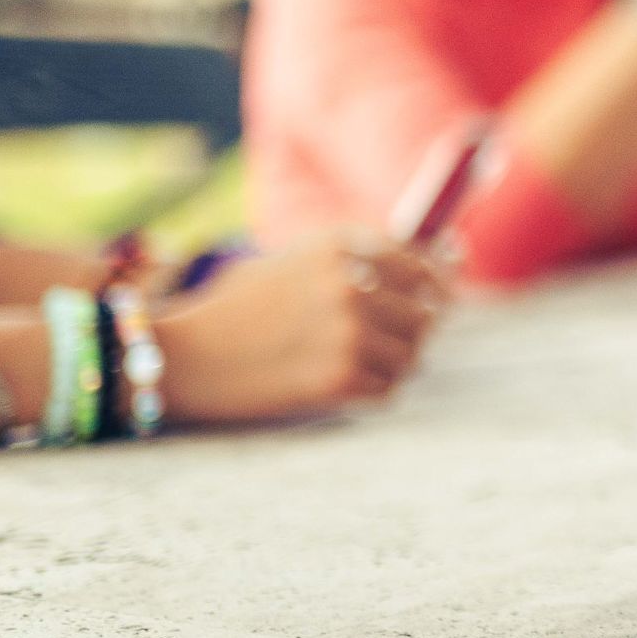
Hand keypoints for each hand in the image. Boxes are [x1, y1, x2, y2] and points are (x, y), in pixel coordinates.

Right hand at [154, 237, 446, 425]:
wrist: (185, 355)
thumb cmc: (240, 305)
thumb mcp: (299, 260)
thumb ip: (365, 257)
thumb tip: (451, 256)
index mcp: (340, 247)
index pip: (423, 263)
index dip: (434, 282)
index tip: (435, 295)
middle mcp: (351, 285)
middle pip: (427, 312)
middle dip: (413, 328)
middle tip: (388, 338)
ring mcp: (348, 334)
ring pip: (412, 354)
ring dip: (393, 362)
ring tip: (354, 362)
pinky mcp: (339, 379)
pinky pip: (388, 388)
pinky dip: (371, 390)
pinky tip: (339, 383)